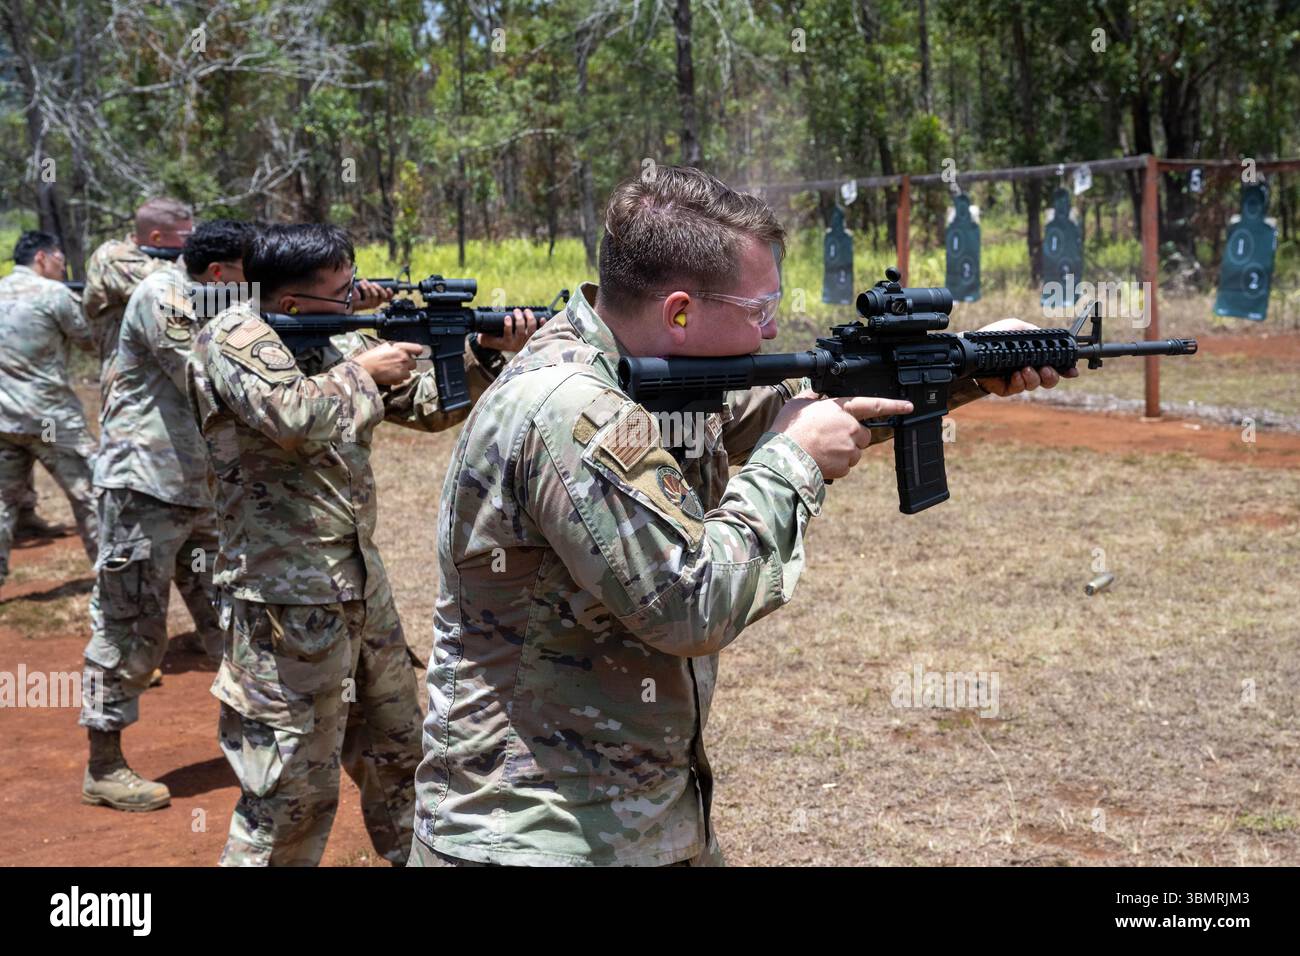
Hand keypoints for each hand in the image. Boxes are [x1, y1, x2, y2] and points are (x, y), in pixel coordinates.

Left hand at [353, 279, 392, 311]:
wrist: (350, 301)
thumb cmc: (358, 294)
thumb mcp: (367, 289)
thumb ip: (371, 285)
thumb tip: (374, 279)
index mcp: (380, 299)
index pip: (389, 298)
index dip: (390, 293)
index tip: (388, 288)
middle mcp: (378, 303)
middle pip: (384, 296)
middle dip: (379, 288)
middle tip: (373, 283)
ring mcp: (373, 304)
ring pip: (375, 294)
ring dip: (370, 286)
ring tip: (364, 281)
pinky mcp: (367, 304)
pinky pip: (368, 295)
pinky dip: (365, 288)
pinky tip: (362, 284)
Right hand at [354, 341, 421, 384]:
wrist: (364, 369)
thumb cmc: (370, 358)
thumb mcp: (384, 348)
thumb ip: (396, 349)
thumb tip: (401, 352)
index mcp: (400, 347)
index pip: (417, 349)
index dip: (417, 352)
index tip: (416, 355)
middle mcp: (404, 357)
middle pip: (414, 363)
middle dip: (407, 365)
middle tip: (397, 365)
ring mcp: (403, 368)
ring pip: (409, 373)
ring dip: (402, 373)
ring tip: (391, 372)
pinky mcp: (400, 378)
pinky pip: (403, 380)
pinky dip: (398, 380)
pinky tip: (389, 377)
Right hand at [477, 308, 539, 352]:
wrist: (518, 354)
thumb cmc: (503, 343)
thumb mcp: (493, 343)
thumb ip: (485, 339)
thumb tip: (479, 335)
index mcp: (507, 342)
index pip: (508, 334)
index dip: (508, 325)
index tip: (507, 317)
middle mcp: (518, 342)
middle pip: (520, 329)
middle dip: (519, 318)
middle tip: (517, 311)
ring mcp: (528, 340)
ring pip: (531, 328)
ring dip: (529, 318)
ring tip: (526, 311)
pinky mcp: (537, 337)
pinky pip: (541, 330)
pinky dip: (542, 324)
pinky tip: (541, 317)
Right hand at [771, 392, 913, 479]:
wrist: (784, 457)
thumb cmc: (789, 429)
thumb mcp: (798, 404)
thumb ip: (812, 397)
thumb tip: (816, 393)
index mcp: (841, 409)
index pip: (873, 405)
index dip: (893, 405)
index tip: (908, 406)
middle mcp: (850, 428)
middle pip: (862, 434)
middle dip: (851, 437)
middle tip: (829, 438)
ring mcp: (849, 449)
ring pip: (854, 452)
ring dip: (843, 452)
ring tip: (821, 450)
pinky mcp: (845, 466)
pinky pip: (845, 466)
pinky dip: (836, 465)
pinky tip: (820, 460)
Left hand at [971, 318, 1079, 395]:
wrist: (973, 348)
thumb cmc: (994, 336)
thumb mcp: (1018, 328)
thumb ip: (1035, 333)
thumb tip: (1048, 341)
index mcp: (1035, 356)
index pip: (1055, 365)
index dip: (1065, 369)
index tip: (1072, 370)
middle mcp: (1029, 369)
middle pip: (1050, 380)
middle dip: (1052, 376)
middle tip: (1046, 369)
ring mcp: (1018, 380)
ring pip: (1036, 385)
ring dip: (1035, 378)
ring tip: (1026, 369)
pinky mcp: (1006, 388)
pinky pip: (1019, 389)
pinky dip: (1020, 382)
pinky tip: (1016, 375)